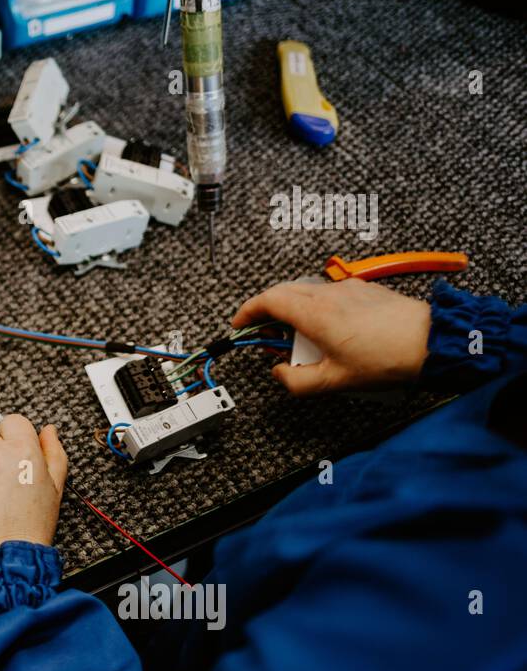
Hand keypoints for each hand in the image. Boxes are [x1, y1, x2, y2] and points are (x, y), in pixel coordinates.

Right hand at [231, 277, 430, 395]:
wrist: (430, 342)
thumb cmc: (387, 359)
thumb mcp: (335, 381)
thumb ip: (297, 381)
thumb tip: (280, 373)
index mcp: (314, 314)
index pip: (268, 301)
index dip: (248, 311)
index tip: (240, 324)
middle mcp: (327, 294)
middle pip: (283, 292)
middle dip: (267, 311)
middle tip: (267, 334)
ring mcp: (347, 289)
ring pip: (306, 291)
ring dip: (293, 309)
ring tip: (300, 337)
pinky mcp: (364, 290)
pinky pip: (328, 293)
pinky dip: (316, 306)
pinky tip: (329, 329)